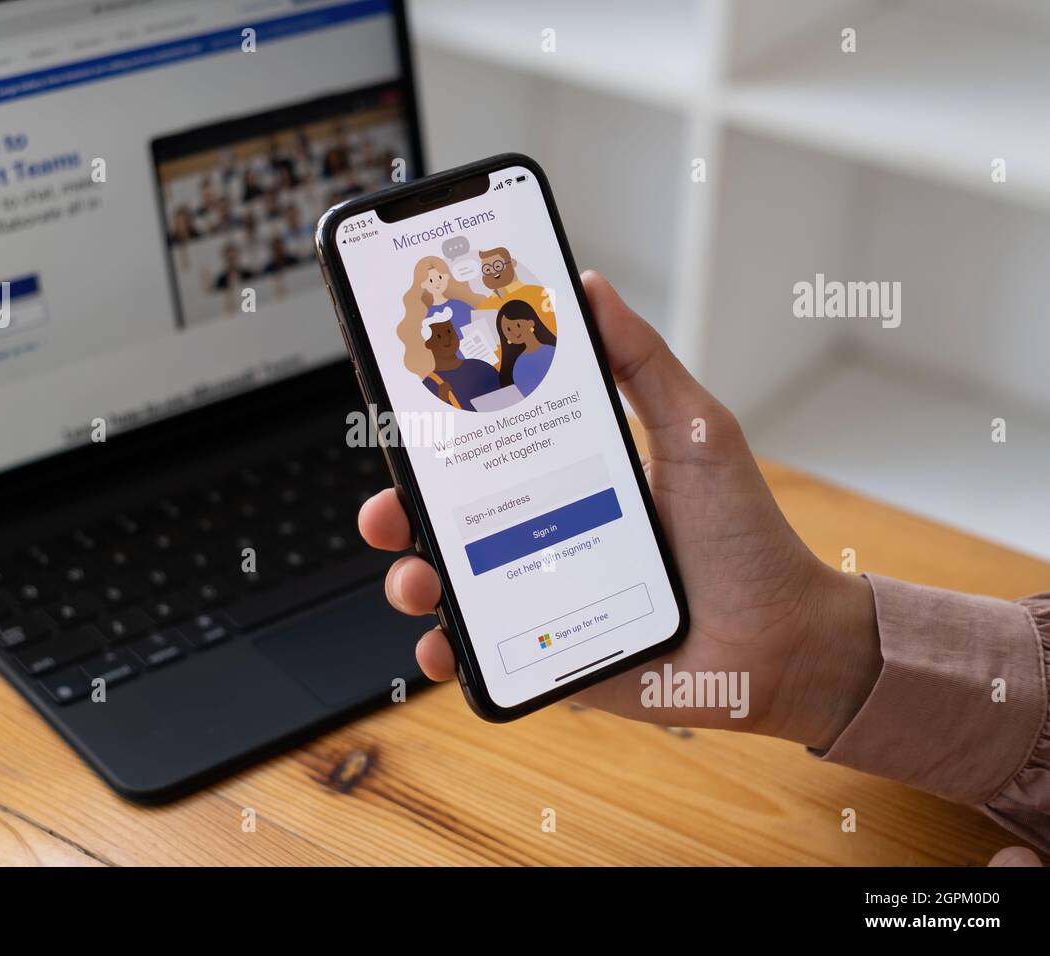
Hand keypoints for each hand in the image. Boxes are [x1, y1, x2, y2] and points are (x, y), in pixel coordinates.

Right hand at [359, 271, 882, 748]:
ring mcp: (540, 596)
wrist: (781, 639)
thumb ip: (643, 361)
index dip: (432, 441)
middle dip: (398, 511)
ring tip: (416, 578)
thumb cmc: (743, 535)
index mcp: (565, 478)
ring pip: (449, 586)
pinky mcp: (548, 654)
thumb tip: (591, 285)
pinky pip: (479, 656)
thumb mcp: (696, 429)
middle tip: (388, 509)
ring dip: (411, 579)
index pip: (482, 453)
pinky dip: (444, 653)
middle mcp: (542, 533)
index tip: (400, 420)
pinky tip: (442, 646)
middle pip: (447, 518)